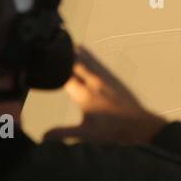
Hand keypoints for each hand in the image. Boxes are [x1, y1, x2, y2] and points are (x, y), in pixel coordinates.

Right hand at [43, 46, 166, 145]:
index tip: (42, 67)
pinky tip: (81, 49)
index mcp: (84, 95)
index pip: (64, 76)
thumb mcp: (85, 134)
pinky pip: (96, 61)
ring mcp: (104, 77)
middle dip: (62, 57)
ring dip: (73, 52)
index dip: (52, 71)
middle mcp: (93, 82)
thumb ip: (63, 133)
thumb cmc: (112, 130)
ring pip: (86, 58)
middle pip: (74, 62)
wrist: (138, 124)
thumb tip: (43, 137)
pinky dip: (86, 54)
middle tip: (48, 51)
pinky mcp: (112, 76)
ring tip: (61, 44)